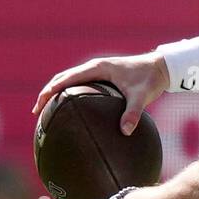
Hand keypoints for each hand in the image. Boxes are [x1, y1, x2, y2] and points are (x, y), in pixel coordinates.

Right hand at [33, 51, 169, 135]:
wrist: (162, 67)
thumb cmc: (150, 79)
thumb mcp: (142, 97)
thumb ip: (133, 113)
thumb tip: (125, 132)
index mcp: (98, 68)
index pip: (67, 78)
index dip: (51, 91)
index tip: (40, 104)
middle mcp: (94, 66)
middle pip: (63, 78)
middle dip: (48, 93)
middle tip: (37, 112)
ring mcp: (98, 70)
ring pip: (70, 80)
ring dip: (56, 92)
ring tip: (46, 111)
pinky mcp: (103, 76)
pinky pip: (81, 84)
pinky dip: (70, 94)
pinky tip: (69, 109)